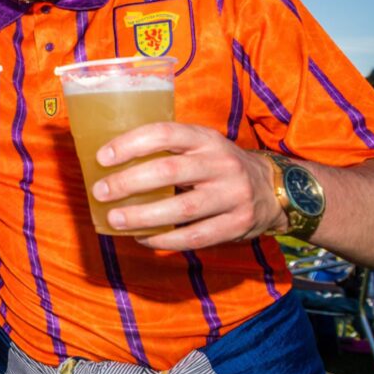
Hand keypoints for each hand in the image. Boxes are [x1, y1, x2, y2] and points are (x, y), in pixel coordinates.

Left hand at [92, 122, 284, 249]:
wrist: (272, 188)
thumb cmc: (217, 165)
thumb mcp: (200, 145)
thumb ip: (167, 149)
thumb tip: (110, 162)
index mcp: (206, 138)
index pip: (165, 133)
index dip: (131, 144)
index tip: (102, 157)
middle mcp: (221, 164)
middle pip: (169, 172)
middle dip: (129, 182)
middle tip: (101, 192)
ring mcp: (232, 195)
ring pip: (182, 209)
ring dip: (143, 216)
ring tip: (115, 220)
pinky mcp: (237, 224)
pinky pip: (195, 237)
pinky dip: (165, 240)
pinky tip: (143, 238)